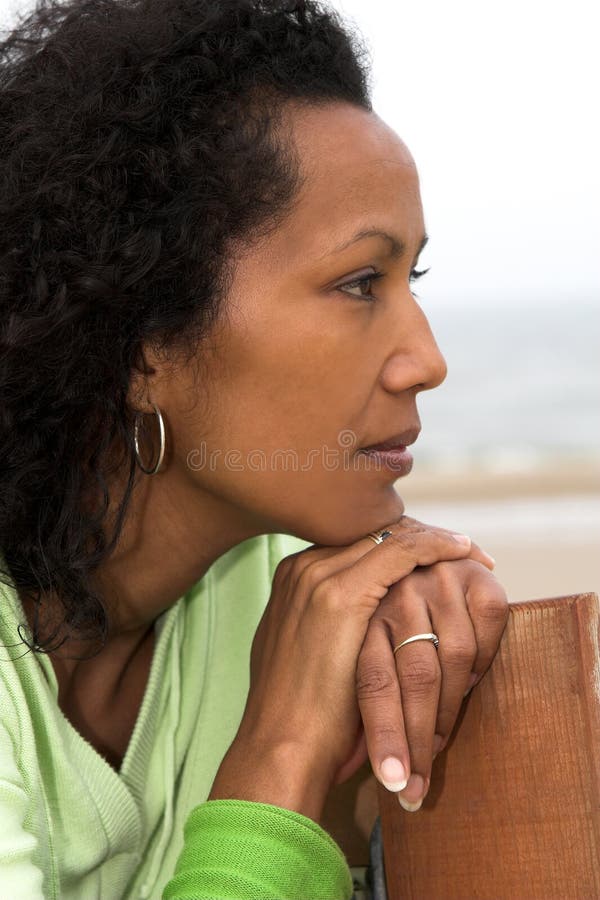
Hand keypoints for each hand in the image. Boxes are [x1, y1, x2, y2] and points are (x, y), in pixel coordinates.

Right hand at [208, 516, 498, 821]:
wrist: (280, 750)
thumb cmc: (304, 717)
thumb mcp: (311, 655)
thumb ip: (330, 630)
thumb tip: (367, 634)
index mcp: (293, 579)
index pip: (358, 544)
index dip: (400, 543)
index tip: (435, 554)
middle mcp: (303, 568)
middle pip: (375, 533)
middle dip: (422, 537)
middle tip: (463, 546)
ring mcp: (318, 578)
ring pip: (390, 536)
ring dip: (435, 541)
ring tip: (472, 551)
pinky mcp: (340, 596)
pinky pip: (401, 553)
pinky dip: (436, 548)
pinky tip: (465, 552)